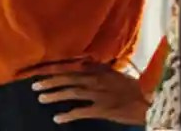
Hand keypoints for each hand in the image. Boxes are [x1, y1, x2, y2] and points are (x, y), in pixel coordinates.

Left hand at [32, 62, 149, 124]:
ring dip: (54, 95)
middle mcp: (95, 79)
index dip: (52, 67)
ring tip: (41, 98)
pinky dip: (67, 115)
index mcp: (97, 69)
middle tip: (34, 85)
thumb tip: (83, 62)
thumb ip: (97, 67)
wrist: (146, 100)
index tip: (37, 69)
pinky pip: (81, 111)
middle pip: (67, 78)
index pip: (69, 66)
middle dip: (49, 81)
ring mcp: (98, 94)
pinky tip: (57, 118)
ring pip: (70, 92)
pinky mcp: (101, 109)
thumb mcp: (113, 72)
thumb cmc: (130, 87)